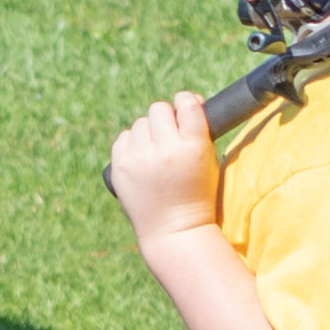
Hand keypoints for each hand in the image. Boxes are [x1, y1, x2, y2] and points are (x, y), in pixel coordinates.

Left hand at [106, 93, 221, 245]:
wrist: (175, 231)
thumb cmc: (197, 193)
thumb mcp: (208, 161)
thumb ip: (197, 129)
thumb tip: (186, 98)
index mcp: (194, 147)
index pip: (186, 103)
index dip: (186, 103)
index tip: (186, 108)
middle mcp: (166, 149)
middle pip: (160, 109)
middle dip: (166, 120)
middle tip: (170, 138)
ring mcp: (141, 157)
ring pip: (141, 123)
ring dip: (148, 134)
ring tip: (156, 157)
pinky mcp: (121, 165)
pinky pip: (124, 137)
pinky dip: (133, 145)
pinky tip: (142, 162)